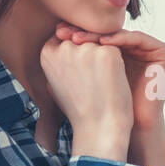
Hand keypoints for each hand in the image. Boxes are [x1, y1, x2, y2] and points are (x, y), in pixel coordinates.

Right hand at [39, 33, 132, 157]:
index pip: (64, 38)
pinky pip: (115, 49)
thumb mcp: (55, 84)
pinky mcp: (108, 53)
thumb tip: (61, 42)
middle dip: (91, 54)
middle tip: (95, 79)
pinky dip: (117, 64)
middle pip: (83, 38)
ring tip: (103, 82)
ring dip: (104, 58)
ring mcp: (86, 49)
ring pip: (100, 42)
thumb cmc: (78, 109)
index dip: (76, 52)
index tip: (83, 70)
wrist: (98, 127)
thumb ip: (57, 61)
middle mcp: (64, 48)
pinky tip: (114, 80)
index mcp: (47, 53)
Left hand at [55, 22, 164, 165]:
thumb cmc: (100, 105)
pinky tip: (102, 43)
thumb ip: (73, 57)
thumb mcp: (82, 75)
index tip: (56, 34)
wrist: (121, 126)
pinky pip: (139, 39)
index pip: (97, 35)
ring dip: (98, 34)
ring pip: (120, 34)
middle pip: (108, 32)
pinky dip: (120, 39)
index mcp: (119, 51)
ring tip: (79, 39)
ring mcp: (150, 50)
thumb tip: (51, 37)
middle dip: (85, 32)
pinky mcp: (163, 52)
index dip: (77, 33)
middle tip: (66, 33)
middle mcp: (135, 49)